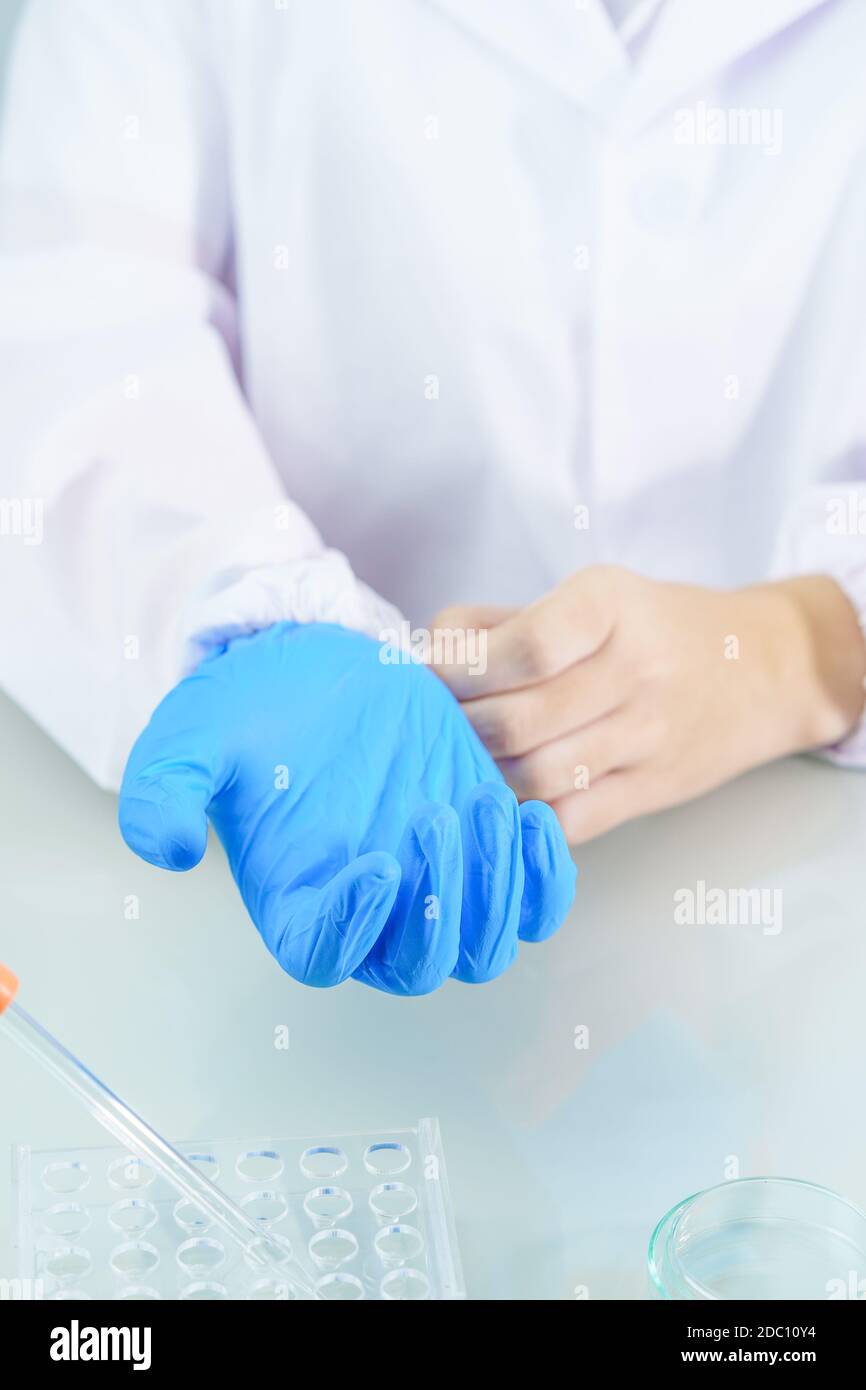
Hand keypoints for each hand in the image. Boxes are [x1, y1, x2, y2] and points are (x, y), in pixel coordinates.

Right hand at [118, 622, 575, 992]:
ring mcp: (434, 882)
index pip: (328, 955)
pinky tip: (533, 821)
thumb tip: (173, 850)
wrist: (312, 670)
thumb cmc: (248, 714)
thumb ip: (165, 795)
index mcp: (300, 905)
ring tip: (483, 802)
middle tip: (436, 817)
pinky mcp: (483, 845)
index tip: (375, 863)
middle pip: (422, 964)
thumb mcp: (189, 742)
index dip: (356, 926)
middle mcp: (372, 913)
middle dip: (441, 905)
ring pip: (485, 941)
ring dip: (496, 887)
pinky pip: (532, 900)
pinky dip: (544, 878)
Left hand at [432, 569, 865, 843]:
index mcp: (611, 605)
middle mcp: (635, 670)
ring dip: (483, 773)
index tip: (433, 676)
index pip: (527, 646)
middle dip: (458, 728)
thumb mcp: (591, 594)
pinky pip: (571, 821)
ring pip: (536, 776)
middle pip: (518, 721)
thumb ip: (503, 621)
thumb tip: (423, 658)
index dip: (462, 668)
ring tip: (466, 758)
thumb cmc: (654, 627)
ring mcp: (648, 736)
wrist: (762, 668)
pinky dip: (524, 815)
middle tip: (435, 726)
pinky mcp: (653, 790)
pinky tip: (504, 795)